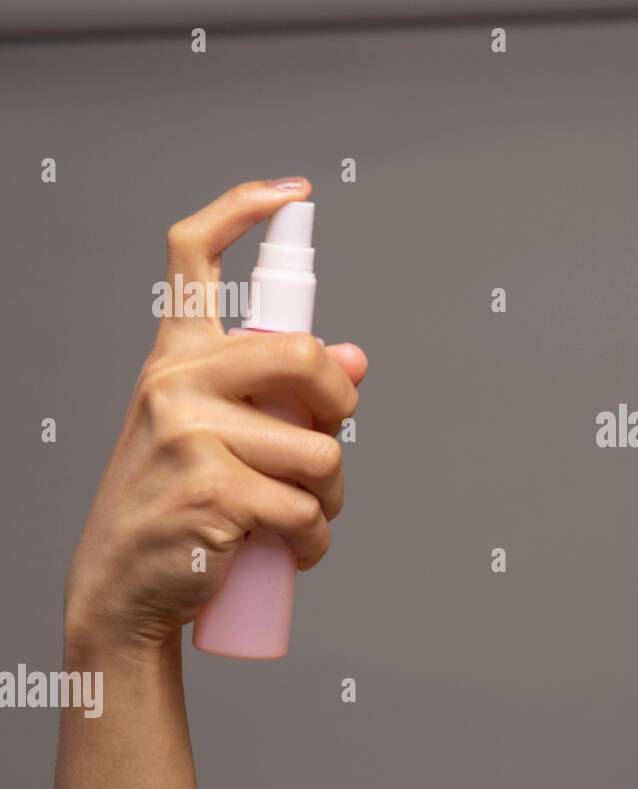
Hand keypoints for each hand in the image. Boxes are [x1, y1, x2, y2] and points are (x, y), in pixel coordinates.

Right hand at [64, 179, 366, 656]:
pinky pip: (307, 508)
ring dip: (332, 496)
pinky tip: (294, 550)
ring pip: (321, 450)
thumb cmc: (175, 503)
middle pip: (301, 354)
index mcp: (174, 358)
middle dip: (342, 403)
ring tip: (304, 515)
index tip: (293, 194)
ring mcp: (189, 434)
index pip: (193, 256)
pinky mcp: (212, 489)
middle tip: (336, 433)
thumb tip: (356, 359)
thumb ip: (277, 392)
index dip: (243, 208)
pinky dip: (316, 540)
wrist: (123, 587)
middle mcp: (175, 383)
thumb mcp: (212, 433)